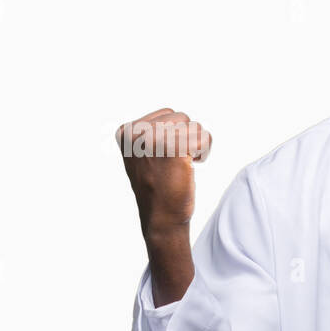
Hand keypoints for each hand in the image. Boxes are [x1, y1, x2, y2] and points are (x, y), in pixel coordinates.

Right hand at [116, 108, 211, 237]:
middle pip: (181, 117)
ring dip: (197, 145)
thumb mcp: (141, 155)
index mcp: (125, 132)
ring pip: (194, 126)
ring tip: (183, 163)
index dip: (175, 134)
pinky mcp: (174, 149)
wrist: (161, 217)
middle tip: (178, 160)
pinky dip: (205, 152)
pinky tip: (193, 165)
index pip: (167, 113)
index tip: (166, 155)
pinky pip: (203, 138)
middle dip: (188, 137)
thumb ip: (148, 133)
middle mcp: (136, 133)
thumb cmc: (156, 187)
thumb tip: (170, 114)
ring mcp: (154, 140)